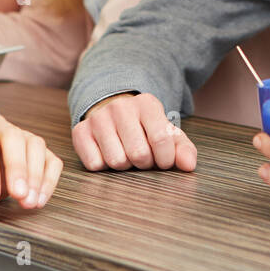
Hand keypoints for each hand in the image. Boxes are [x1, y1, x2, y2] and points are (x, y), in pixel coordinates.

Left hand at [0, 113, 62, 218]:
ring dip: (36, 176)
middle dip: (18, 168)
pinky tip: (39, 198)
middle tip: (19, 196)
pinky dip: (49, 180)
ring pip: (36, 145)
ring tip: (29, 202)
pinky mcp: (35, 150)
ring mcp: (20, 135)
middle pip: (13, 137)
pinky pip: (50, 159)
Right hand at [73, 93, 196, 170]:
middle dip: (145, 164)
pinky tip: (108, 154)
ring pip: (116, 161)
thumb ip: (183, 149)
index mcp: (146, 104)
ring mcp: (98, 118)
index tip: (163, 160)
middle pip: (138, 154)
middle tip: (143, 157)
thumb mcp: (168, 134)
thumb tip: (188, 165)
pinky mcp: (80, 131)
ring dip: (125, 166)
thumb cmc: (145, 128)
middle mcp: (120, 107)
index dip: (165, 159)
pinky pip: (94, 164)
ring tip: (127, 154)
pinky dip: (104, 166)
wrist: (113, 112)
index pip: (161, 140)